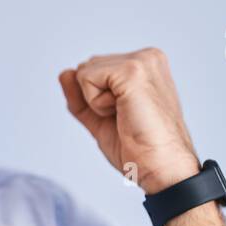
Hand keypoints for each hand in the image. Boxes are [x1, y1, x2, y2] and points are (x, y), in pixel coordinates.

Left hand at [58, 48, 200, 193]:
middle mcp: (147, 57)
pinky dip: (96, 104)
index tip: (126, 117)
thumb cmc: (140, 149)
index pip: (94, 70)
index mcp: (145, 65)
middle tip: (126, 119)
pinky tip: (123, 114)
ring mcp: (142, 61)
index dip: (96, 100)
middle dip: (94, 99)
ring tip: (127, 116)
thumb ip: (81, 96)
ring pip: (84, 71)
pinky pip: (87, 78)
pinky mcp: (132, 71)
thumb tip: (65, 73)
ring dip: (96, 103)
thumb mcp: (101, 118)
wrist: (161, 168)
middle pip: (87, 67)